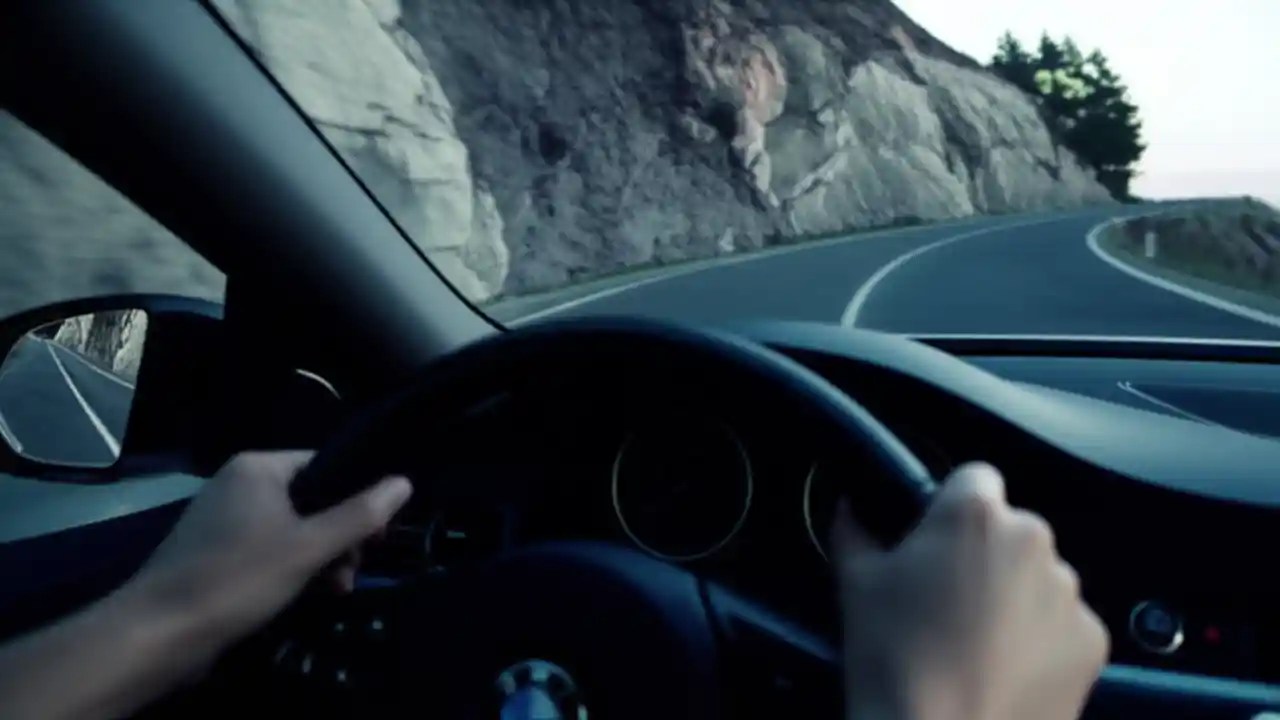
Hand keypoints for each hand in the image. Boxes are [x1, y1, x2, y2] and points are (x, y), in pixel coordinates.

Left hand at [129, 451, 411, 647]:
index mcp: (258, 467)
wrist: (160, 632)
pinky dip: (290, 567)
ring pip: (291, 528)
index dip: (358, 496)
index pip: (326, 465)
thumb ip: (360, 515)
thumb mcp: (309, 547)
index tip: (378, 535)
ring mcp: (222, 518)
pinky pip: (266, 548)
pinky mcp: (214, 551)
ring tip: (334, 590)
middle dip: (340, 536)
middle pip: (311, 499)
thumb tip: (404, 482)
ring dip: (320, 557)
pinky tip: (304, 594)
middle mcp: (238, 483)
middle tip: (352, 572)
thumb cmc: (238, 578)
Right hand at [832, 462, 1107, 719]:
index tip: (934, 539)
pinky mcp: (1092, 640)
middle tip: (945, 599)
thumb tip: (849, 510)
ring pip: (1038, 576)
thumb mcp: (855, 585)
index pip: (974, 477)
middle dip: (984, 554)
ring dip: (1013, 595)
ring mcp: (1067, 593)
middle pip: (1009, 529)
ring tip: (973, 641)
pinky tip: (1002, 666)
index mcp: (974, 515)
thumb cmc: (893, 660)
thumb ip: (854, 530)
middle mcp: (1031, 540)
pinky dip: (1040, 638)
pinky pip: (1063, 623)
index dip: (951, 506)